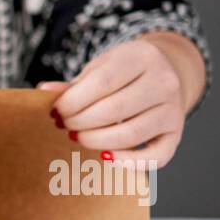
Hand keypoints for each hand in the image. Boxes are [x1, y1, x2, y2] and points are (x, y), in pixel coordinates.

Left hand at [39, 33, 203, 167]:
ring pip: (130, 135)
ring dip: (96, 141)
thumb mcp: (99, 69)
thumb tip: (44, 92)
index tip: (56, 111)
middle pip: (114, 110)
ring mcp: (173, 109)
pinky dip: (129, 163)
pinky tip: (105, 157)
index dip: (73, 102)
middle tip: (65, 125)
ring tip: (78, 137)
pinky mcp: (175, 134)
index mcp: (143, 57)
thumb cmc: (122, 74)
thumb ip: (73, 85)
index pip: (102, 83)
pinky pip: (155, 157)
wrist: (162, 75)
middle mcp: (164, 81)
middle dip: (80, 123)